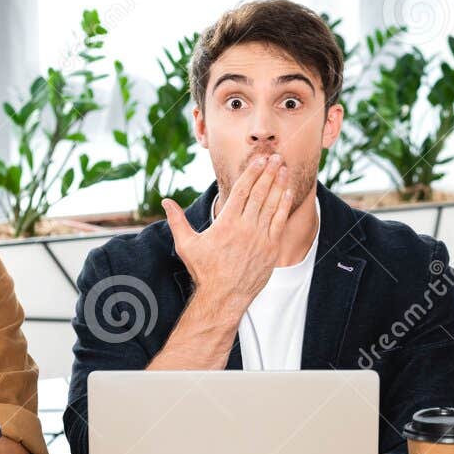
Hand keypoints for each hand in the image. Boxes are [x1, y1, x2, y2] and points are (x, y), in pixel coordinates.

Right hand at [161, 153, 294, 308]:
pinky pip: (280, 221)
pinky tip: (287, 192)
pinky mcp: (271, 248)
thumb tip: (165, 202)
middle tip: (275, 157)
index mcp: (226, 223)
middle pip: (259, 193)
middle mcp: (245, 227)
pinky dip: (284, 205)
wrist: (223, 297)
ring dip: (278, 184)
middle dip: (269, 173)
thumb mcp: (186, 245)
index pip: (242, 190)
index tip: (260, 160)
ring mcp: (260, 238)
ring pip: (271, 204)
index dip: (252, 172)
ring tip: (284, 168)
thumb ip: (177, 221)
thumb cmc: (204, 271)